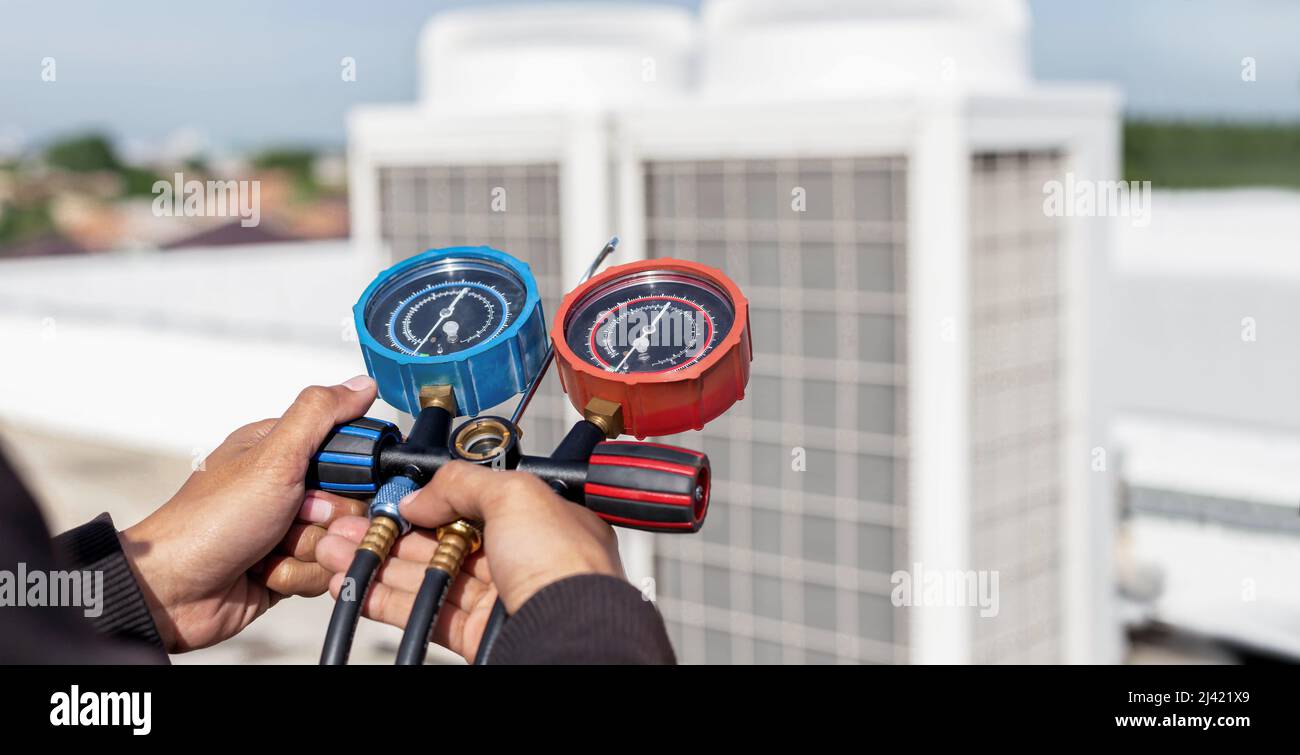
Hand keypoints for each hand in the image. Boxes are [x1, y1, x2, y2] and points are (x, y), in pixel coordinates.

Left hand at [118, 376, 378, 651]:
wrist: (175, 591)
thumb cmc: (211, 520)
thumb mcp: (272, 457)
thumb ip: (320, 415)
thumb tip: (361, 384)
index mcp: (281, 451)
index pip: (349, 454)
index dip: (350, 474)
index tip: (328, 484)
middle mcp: (285, 488)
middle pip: (351, 503)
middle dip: (326, 520)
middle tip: (291, 519)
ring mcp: (286, 529)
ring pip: (338, 540)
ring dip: (308, 551)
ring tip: (270, 550)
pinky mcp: (287, 566)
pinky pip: (322, 572)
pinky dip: (297, 576)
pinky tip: (265, 572)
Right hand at [315, 461, 622, 661]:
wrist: (567, 636)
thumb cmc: (567, 570)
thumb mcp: (516, 496)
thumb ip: (464, 484)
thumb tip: (421, 495)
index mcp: (542, 520)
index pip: (475, 501)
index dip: (431, 499)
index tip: (394, 497)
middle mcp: (521, 558)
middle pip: (442, 540)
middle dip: (392, 531)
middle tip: (351, 525)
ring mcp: (497, 598)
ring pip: (426, 576)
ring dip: (379, 562)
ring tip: (338, 551)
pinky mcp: (475, 635)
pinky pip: (422, 612)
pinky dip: (385, 600)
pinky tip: (358, 587)